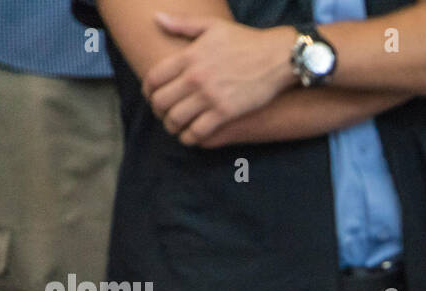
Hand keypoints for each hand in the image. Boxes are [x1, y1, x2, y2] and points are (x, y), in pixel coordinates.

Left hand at [143, 14, 297, 145]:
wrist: (277, 57)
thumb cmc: (246, 41)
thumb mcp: (213, 26)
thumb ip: (182, 24)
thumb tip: (156, 18)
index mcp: (188, 56)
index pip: (154, 78)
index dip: (148, 91)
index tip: (151, 96)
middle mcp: (195, 77)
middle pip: (161, 101)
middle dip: (158, 111)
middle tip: (162, 114)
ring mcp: (210, 96)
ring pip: (177, 119)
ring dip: (172, 126)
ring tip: (175, 127)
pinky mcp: (226, 112)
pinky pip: (198, 131)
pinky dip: (189, 137)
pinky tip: (190, 137)